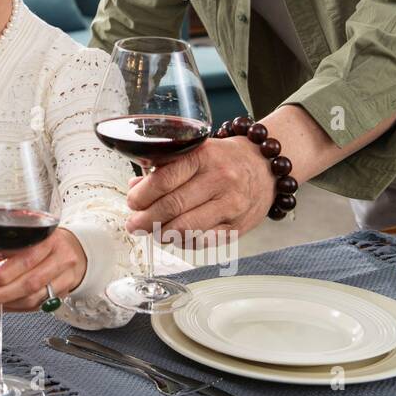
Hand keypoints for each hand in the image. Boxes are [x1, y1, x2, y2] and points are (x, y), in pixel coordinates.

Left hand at [0, 229, 86, 311]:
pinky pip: (37, 305)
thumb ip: (7, 252)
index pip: (26, 259)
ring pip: (34, 297)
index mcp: (50, 239)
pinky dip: (17, 307)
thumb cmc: (48, 243)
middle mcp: (61, 259)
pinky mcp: (62, 294)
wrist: (76, 251)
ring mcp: (64, 278)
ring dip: (8, 302)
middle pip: (30, 282)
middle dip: (2, 291)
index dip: (3, 272)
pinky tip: (4, 304)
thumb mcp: (31, 238)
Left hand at [126, 136, 276, 241]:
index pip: (164, 180)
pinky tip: (176, 237)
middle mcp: (219, 179)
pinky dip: (184, 242)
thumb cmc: (224, 159)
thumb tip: (135, 188)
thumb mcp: (195, 152)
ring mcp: (231, 205)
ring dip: (162, 234)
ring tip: (152, 232)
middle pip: (172, 206)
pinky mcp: (238, 227)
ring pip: (187, 228)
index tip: (132, 203)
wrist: (264, 167)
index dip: (141, 196)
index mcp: (203, 156)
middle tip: (134, 225)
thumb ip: (164, 168)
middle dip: (146, 219)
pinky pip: (203, 241)